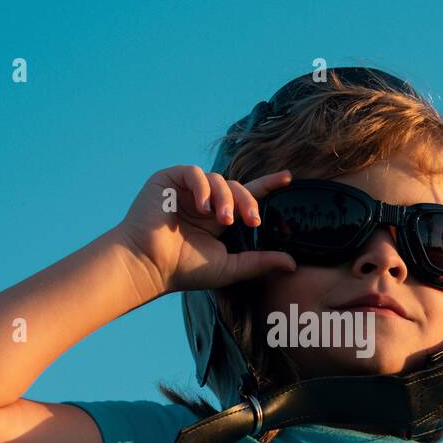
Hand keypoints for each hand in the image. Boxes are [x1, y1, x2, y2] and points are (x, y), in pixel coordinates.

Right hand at [116, 165, 297, 295]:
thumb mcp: (229, 266)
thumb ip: (260, 262)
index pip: (246, 196)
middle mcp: (203, 201)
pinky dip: (203, 187)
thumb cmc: (183, 269)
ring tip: (223, 219)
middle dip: (248, 201)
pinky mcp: (169, 180)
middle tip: (252, 220)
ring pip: (218, 179)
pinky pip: (194, 173)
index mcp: (217, 218)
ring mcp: (186, 190)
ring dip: (226, 198)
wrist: (149, 264)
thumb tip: (293, 264)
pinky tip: (203, 207)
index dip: (267, 185)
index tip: (288, 178)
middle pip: (236, 188)